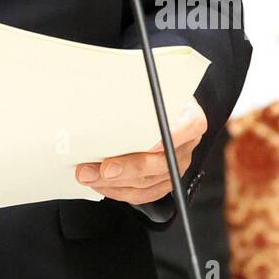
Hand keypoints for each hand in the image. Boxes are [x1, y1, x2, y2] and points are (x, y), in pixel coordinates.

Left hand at [73, 99, 206, 204]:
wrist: (157, 105)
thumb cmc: (150, 95)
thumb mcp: (149, 85)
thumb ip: (137, 90)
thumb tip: (108, 88)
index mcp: (189, 117)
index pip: (188, 126)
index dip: (168, 137)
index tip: (146, 144)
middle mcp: (186, 144)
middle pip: (161, 162)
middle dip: (127, 167)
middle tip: (102, 167)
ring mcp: (175, 165)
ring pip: (148, 182)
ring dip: (115, 182)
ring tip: (89, 175)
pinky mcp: (163, 180)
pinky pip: (143, 193)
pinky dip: (119, 191)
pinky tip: (100, 183)